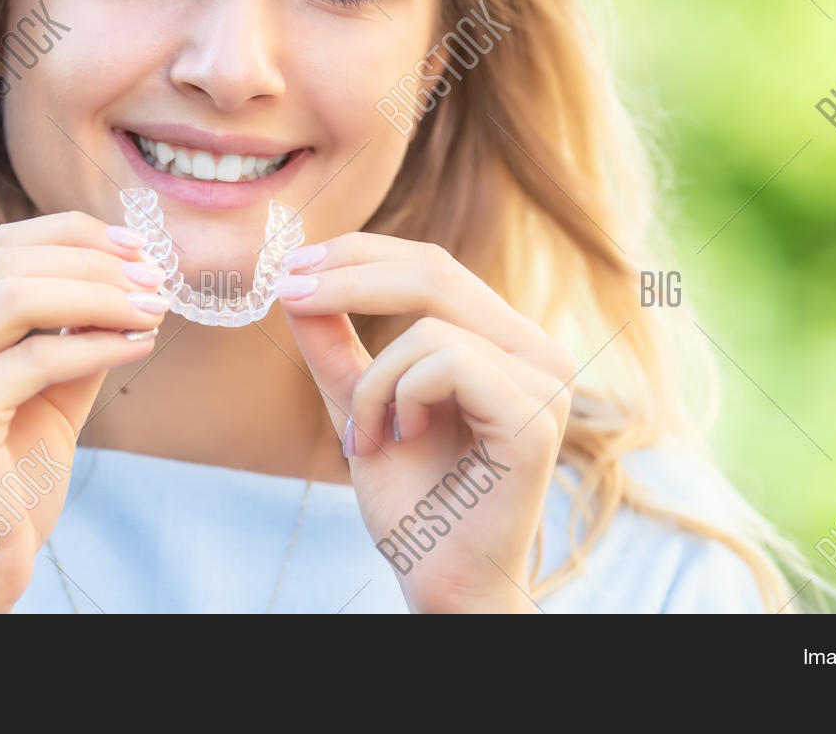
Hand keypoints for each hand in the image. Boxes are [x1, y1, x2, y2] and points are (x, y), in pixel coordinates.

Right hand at [0, 212, 168, 611]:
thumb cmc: (3, 481)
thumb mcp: (41, 389)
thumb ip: (68, 331)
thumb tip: (127, 275)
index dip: (69, 236)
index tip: (134, 246)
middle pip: (4, 262)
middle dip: (93, 262)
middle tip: (154, 277)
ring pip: (17, 297)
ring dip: (100, 295)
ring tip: (152, 307)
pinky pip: (36, 357)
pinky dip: (97, 344)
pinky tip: (138, 344)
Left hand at [277, 234, 574, 612]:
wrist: (442, 581)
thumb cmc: (413, 502)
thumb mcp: (360, 405)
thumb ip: (335, 347)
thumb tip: (294, 283)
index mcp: (504, 341)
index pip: (433, 265)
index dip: (361, 253)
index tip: (294, 265)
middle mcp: (536, 351)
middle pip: (435, 270)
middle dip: (348, 276)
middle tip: (289, 292)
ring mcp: (545, 383)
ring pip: (430, 325)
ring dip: (373, 382)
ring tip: (368, 437)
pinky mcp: (536, 418)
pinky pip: (447, 363)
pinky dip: (401, 398)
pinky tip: (404, 440)